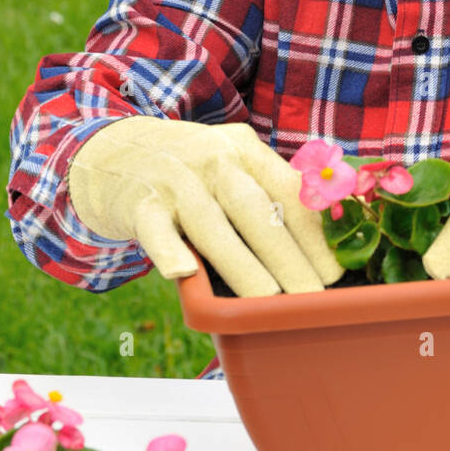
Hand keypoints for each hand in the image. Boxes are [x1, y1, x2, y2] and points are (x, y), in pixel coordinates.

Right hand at [67, 116, 344, 295]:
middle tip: (313, 297)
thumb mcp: (230, 163)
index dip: (315, 232)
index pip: (288, 190)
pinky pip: (155, 229)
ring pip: (212, 225)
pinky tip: (181, 273)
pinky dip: (167, 250)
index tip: (337, 271)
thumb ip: (266, 192)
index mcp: (245, 149)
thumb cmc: (189, 171)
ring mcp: (173, 179)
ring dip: (242, 266)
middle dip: (289, 256)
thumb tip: (321, 246)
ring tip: (268, 301)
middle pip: (256, 209)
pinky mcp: (138, 203)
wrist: (112, 152)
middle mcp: (213, 159)